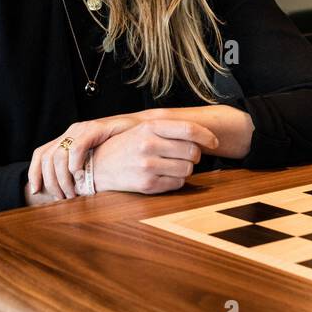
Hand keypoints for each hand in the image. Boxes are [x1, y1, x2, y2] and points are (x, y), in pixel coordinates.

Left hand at [28, 113, 145, 200]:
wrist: (143, 127)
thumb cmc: (122, 146)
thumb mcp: (96, 158)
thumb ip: (81, 168)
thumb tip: (67, 190)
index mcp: (68, 139)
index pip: (41, 154)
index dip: (35, 173)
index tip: (36, 192)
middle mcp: (72, 132)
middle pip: (46, 158)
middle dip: (51, 182)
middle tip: (62, 197)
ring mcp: (82, 129)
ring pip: (58, 155)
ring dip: (62, 178)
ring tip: (73, 192)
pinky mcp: (95, 128)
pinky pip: (77, 147)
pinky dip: (75, 163)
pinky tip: (81, 174)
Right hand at [90, 118, 218, 195]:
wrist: (98, 166)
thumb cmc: (124, 146)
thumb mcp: (142, 129)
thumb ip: (168, 129)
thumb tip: (201, 135)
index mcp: (150, 127)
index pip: (188, 129)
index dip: (206, 136)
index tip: (214, 142)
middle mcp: (149, 144)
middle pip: (192, 151)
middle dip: (194, 155)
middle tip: (185, 156)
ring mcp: (148, 165)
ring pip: (187, 169)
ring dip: (184, 169)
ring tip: (170, 165)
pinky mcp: (148, 184)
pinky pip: (178, 183)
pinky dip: (176, 180)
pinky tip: (163, 175)